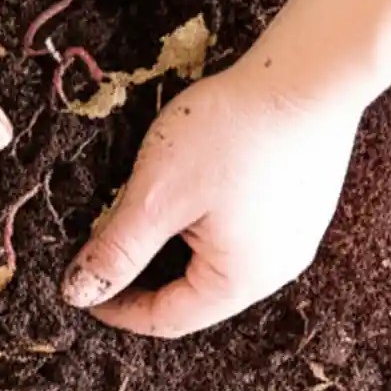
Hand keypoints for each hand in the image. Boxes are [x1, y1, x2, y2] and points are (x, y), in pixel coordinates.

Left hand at [60, 60, 363, 337]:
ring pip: (213, 263)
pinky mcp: (298, 205)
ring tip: (132, 223)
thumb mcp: (156, 196)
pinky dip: (198, 228)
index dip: (117, 310)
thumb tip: (79, 294)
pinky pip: (237, 234)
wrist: (311, 71)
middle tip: (98, 255)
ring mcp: (293, 238)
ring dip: (168, 252)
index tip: (78, 288)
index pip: (167, 319)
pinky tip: (180, 198)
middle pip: (192, 296)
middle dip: (141, 281)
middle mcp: (275, 270)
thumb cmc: (232, 133)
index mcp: (240, 281)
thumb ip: (116, 251)